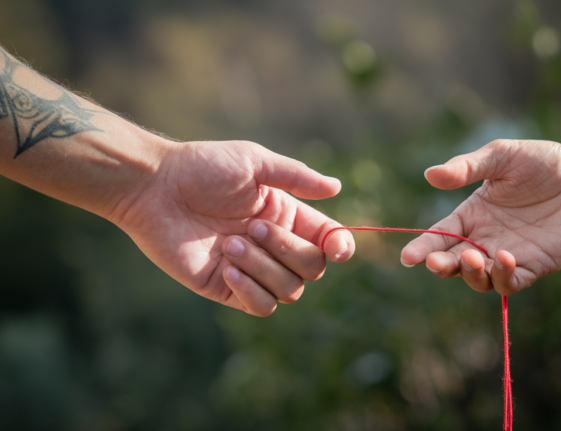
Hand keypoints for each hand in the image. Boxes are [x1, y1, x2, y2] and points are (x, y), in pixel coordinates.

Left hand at [113, 140, 354, 315]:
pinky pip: (262, 307)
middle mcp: (274, 245)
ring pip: (290, 290)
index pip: (328, 240)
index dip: (340, 247)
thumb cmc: (202, 168)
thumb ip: (297, 177)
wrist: (154, 189)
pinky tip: (228, 269)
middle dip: (288, 249)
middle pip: (313, 268)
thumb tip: (337, 187)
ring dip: (263, 267)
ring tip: (229, 244)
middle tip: (252, 227)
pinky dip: (252, 291)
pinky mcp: (227, 289)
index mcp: (286, 215)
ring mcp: (253, 270)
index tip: (336, 248)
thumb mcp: (255, 162)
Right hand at [400, 139, 560, 295]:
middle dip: (442, 266)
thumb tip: (430, 174)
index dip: (423, 247)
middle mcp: (486, 239)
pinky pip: (513, 282)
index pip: (440, 236)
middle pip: (454, 262)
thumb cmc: (545, 162)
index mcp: (472, 214)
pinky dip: (504, 277)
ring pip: (479, 278)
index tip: (409, 257)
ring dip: (471, 274)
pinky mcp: (536, 265)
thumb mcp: (501, 157)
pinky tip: (505, 259)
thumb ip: (468, 168)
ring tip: (473, 258)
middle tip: (436, 262)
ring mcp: (510, 255)